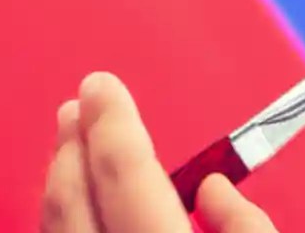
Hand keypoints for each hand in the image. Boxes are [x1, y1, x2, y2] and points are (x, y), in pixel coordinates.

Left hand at [42, 72, 276, 232]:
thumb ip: (247, 230)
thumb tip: (213, 189)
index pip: (127, 179)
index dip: (113, 125)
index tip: (102, 85)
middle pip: (75, 204)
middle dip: (74, 148)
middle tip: (79, 105)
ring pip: (57, 232)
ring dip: (62, 185)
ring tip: (71, 147)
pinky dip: (65, 223)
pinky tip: (78, 209)